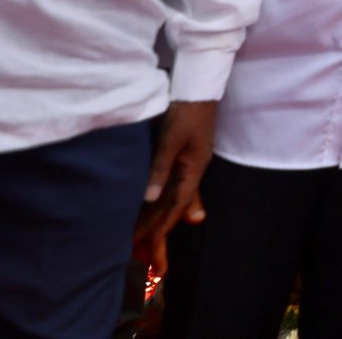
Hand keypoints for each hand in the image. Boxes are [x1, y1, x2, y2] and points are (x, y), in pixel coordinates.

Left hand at [132, 99, 216, 270]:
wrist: (198, 84)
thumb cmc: (186, 109)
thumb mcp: (172, 138)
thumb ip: (160, 167)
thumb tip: (149, 198)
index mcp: (193, 169)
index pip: (175, 205)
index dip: (160, 226)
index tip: (143, 245)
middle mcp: (192, 170)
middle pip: (176, 207)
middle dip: (162, 232)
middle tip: (150, 258)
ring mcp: (188, 163)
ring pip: (174, 199)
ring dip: (162, 220)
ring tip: (149, 243)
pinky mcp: (181, 155)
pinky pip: (172, 186)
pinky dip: (162, 202)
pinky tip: (155, 208)